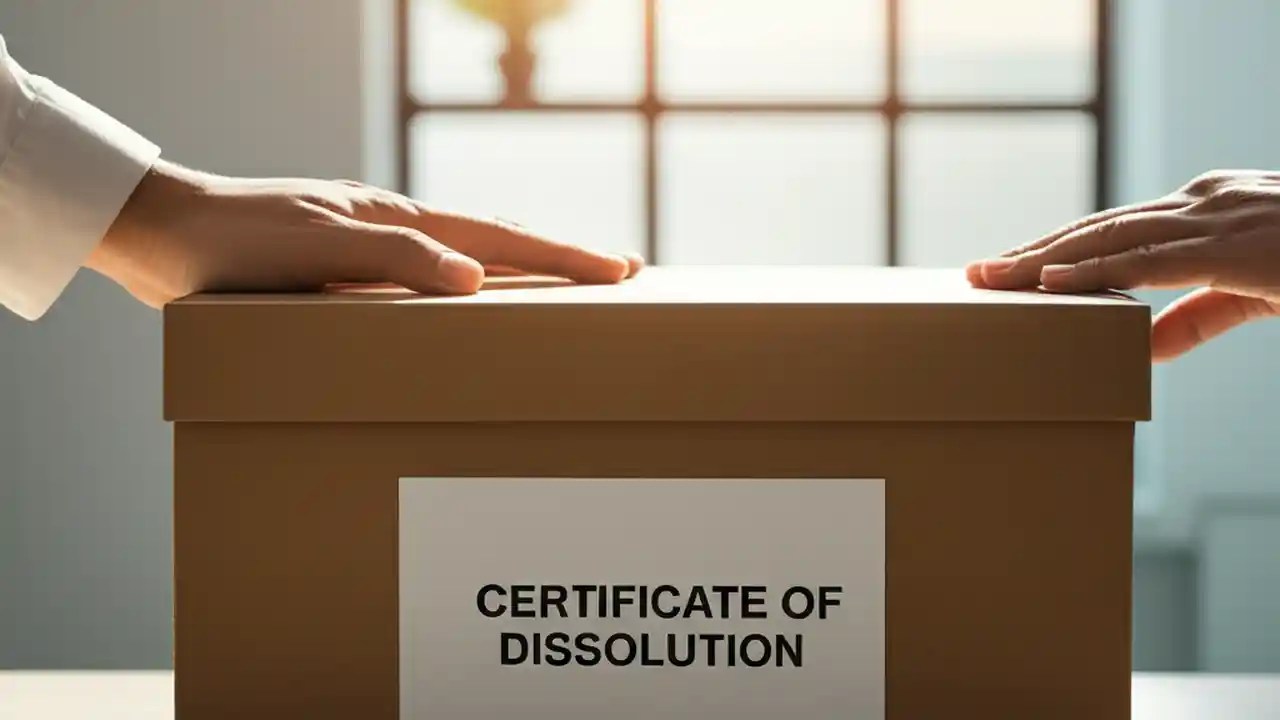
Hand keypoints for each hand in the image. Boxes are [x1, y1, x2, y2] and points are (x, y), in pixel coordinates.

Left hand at [89, 160, 642, 306]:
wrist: (158, 238)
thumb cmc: (230, 243)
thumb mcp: (314, 247)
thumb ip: (392, 258)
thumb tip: (475, 280)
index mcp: (394, 219)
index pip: (498, 238)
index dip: (561, 255)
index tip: (618, 268)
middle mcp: (390, 231)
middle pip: (494, 242)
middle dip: (558, 259)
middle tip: (616, 272)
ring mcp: (369, 250)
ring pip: (463, 262)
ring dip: (519, 274)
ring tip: (561, 291)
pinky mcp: (343, 275)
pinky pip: (425, 286)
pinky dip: (467, 293)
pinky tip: (467, 311)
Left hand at [965, 170, 1279, 360]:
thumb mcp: (1250, 291)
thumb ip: (1196, 317)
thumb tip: (1143, 349)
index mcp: (1202, 212)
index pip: (1110, 231)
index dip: (1053, 249)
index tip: (1005, 268)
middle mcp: (1199, 204)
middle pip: (1094, 229)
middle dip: (1030, 252)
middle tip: (972, 274)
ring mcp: (1214, 219)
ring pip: (1106, 238)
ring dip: (1041, 260)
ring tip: (989, 279)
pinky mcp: (1232, 246)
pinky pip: (1149, 261)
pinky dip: (1094, 270)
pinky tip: (1050, 282)